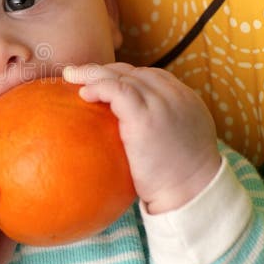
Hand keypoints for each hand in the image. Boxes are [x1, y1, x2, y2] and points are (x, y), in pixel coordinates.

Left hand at [64, 63, 220, 214]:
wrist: (192, 193)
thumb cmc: (181, 179)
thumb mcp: (178, 143)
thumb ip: (162, 127)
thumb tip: (129, 130)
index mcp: (185, 99)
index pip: (150, 76)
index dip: (124, 76)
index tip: (103, 82)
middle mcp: (175, 96)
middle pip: (134, 72)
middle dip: (105, 71)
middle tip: (79, 74)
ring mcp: (161, 104)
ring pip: (123, 75)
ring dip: (94, 73)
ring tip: (71, 76)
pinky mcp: (145, 117)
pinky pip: (116, 89)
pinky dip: (98, 86)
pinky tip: (84, 94)